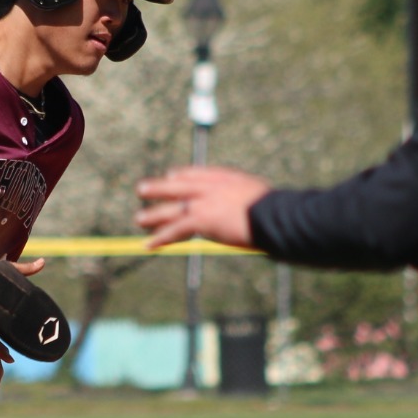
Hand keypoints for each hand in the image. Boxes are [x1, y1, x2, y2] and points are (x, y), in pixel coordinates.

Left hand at [134, 166, 269, 249]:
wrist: (275, 215)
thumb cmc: (279, 212)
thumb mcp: (266, 201)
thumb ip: (253, 204)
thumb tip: (259, 214)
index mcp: (228, 178)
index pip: (199, 173)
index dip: (182, 175)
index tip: (172, 175)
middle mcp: (212, 187)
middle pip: (179, 185)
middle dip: (159, 187)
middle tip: (141, 189)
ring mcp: (204, 202)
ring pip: (172, 208)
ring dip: (154, 215)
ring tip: (139, 220)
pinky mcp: (201, 219)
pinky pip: (175, 230)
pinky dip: (161, 238)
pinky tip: (149, 245)